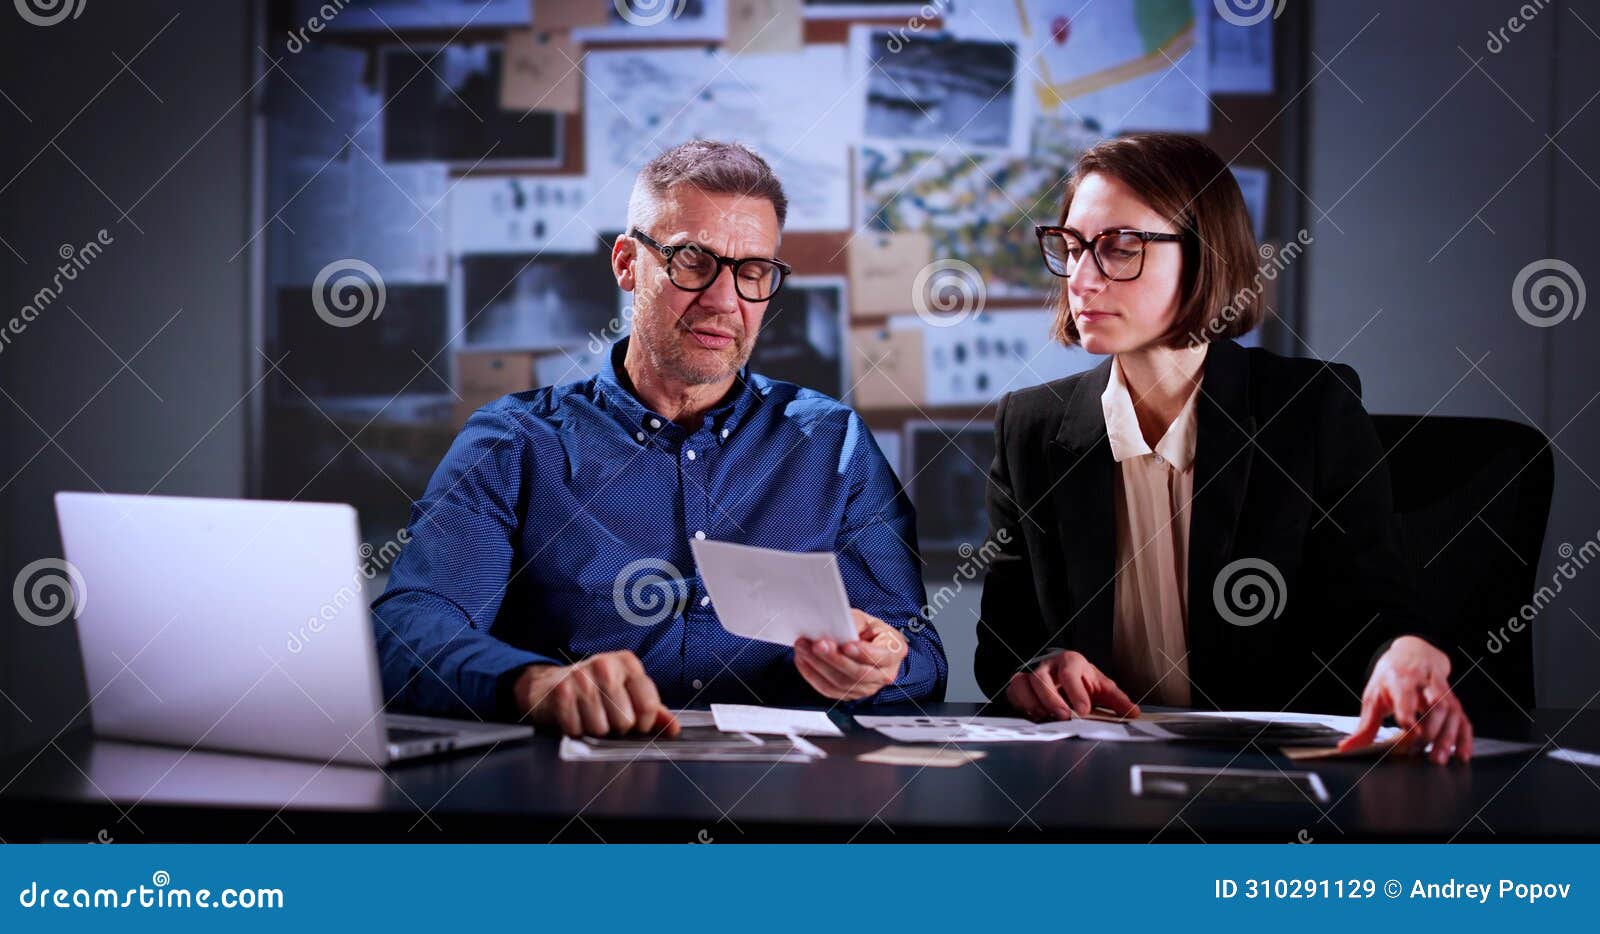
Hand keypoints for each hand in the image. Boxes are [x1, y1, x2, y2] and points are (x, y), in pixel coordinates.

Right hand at [511, 651, 680, 737]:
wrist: (550, 686)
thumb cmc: (596, 692)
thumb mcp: (627, 694)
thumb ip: (653, 711)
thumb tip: (674, 728)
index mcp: (628, 663)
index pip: (649, 706)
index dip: (644, 725)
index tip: (636, 725)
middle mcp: (606, 664)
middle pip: (625, 720)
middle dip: (617, 728)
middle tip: (607, 718)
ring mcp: (582, 675)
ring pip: (600, 728)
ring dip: (594, 731)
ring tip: (588, 716)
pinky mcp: (561, 689)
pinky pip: (576, 728)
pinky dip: (575, 730)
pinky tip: (573, 717)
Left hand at [793, 609, 908, 700]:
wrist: (869, 645)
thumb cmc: (870, 631)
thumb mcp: (867, 620)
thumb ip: (854, 623)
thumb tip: (837, 626)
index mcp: (894, 652)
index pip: (880, 657)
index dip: (862, 653)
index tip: (846, 644)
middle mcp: (884, 674)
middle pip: (858, 673)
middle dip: (835, 659)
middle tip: (817, 644)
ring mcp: (867, 688)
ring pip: (842, 683)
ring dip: (819, 666)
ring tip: (803, 649)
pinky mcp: (850, 694)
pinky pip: (829, 690)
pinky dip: (813, 676)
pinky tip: (803, 661)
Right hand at [1004, 650, 1139, 720]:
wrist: (1061, 674)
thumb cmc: (1082, 681)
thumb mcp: (1102, 687)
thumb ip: (1118, 700)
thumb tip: (1134, 713)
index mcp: (1071, 662)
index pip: (1069, 672)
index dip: (1075, 692)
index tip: (1083, 711)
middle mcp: (1049, 665)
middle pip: (1042, 678)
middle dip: (1052, 700)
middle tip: (1063, 717)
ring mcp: (1031, 674)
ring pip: (1024, 684)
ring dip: (1034, 703)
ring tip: (1046, 717)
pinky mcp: (1019, 684)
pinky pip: (1014, 692)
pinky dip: (1021, 705)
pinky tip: (1034, 715)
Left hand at [1339, 635, 1472, 763]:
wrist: (1412, 654)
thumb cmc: (1389, 679)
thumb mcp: (1372, 698)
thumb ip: (1363, 727)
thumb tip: (1346, 748)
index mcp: (1399, 679)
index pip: (1405, 695)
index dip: (1408, 712)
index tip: (1409, 731)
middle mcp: (1424, 682)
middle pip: (1434, 704)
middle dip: (1430, 731)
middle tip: (1422, 753)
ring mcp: (1442, 690)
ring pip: (1451, 711)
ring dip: (1447, 736)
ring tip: (1439, 759)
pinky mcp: (1454, 699)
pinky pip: (1464, 718)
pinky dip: (1464, 737)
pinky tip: (1461, 755)